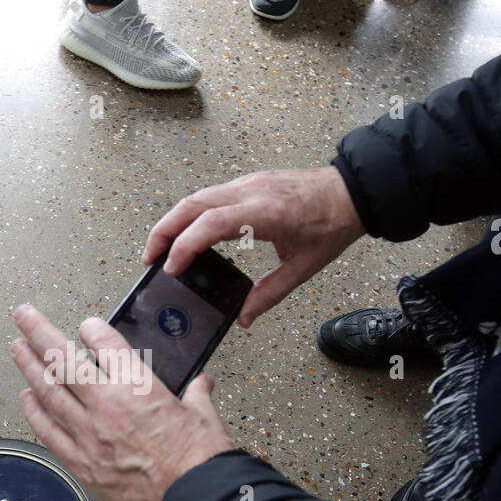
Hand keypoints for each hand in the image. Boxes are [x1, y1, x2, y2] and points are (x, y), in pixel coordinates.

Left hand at [10, 304, 232, 500]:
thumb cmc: (200, 465)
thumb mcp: (204, 418)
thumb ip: (196, 396)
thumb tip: (200, 386)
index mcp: (139, 387)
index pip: (105, 342)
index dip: (93, 328)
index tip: (87, 325)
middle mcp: (107, 405)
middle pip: (63, 358)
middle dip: (39, 332)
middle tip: (24, 315)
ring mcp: (90, 435)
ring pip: (49, 392)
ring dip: (29, 367)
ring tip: (17, 348)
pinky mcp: (83, 465)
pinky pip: (50, 433)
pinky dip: (35, 413)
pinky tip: (27, 399)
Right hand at [142, 167, 364, 326]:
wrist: (351, 193)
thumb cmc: (332, 224)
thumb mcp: (304, 267)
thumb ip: (269, 294)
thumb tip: (244, 318)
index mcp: (265, 213)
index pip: (210, 224)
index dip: (184, 246)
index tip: (171, 269)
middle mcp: (250, 192)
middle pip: (191, 205)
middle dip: (163, 231)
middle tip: (149, 259)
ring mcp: (246, 183)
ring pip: (196, 197)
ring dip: (173, 221)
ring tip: (161, 249)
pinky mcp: (247, 183)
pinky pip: (209, 195)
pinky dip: (190, 214)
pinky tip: (187, 234)